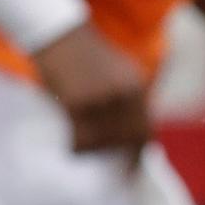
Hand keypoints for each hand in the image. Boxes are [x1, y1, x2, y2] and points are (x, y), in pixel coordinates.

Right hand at [32, 23, 150, 154]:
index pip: (145, 130)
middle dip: (115, 155)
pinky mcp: (78, 103)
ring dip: (91, 148)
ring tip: (79, 141)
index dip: (138, 153)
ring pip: (102, 143)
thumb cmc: (84, 56)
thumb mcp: (117, 72)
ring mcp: (102, 99)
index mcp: (136, 85)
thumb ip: (127, 100)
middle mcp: (124, 93)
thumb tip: (128, 135)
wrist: (59, 35)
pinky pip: (81, 139)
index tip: (130, 169)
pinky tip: (70, 141)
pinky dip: (75, 146)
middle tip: (103, 164)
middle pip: (126, 140)